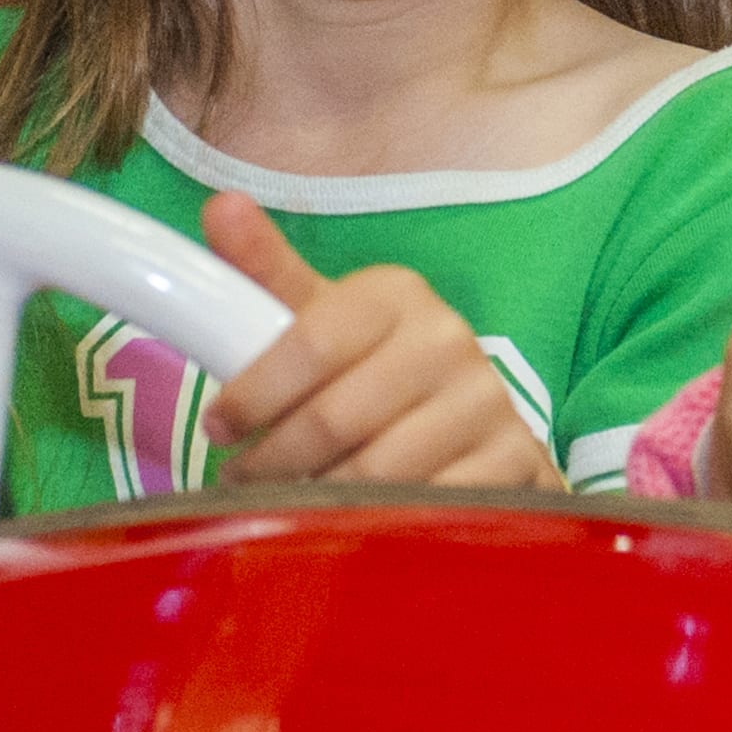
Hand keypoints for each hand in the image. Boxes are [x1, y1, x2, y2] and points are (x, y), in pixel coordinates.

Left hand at [198, 195, 561, 489]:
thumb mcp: (325, 321)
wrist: (475, 429)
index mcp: (396, 295)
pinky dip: (379, 525)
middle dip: (274, 460)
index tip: (219, 428)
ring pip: (374, 473)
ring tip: (292, 503)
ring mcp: (486, 404)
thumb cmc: (379, 372)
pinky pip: (424, 509)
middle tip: (244, 480)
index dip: (252, 394)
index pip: (308, 344)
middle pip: (333, 419)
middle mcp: (448, 340)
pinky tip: (357, 523)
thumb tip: (220, 207)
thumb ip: (268, 273)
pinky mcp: (512, 464)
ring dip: (320, 499)